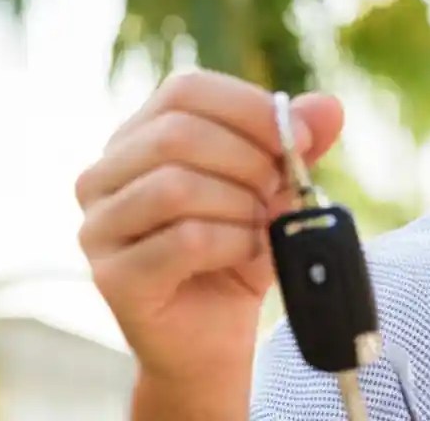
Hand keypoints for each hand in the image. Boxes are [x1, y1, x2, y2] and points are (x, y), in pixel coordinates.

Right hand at [75, 70, 343, 414]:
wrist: (213, 339)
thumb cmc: (236, 253)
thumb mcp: (275, 189)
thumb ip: (297, 144)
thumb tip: (330, 106)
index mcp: (137, 137)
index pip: (184, 90)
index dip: (248, 107)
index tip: (298, 137)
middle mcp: (103, 175)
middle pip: (177, 134)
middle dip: (248, 160)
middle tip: (279, 191)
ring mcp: (99, 227)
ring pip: (177, 186)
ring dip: (240, 205)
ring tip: (262, 226)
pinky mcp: (113, 276)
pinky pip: (184, 240)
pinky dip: (234, 242)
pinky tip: (248, 253)